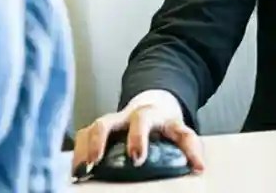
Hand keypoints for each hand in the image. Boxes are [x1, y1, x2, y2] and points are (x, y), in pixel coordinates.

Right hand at [70, 103, 205, 176]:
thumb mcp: (179, 129)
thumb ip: (189, 146)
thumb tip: (199, 168)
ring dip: (84, 150)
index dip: (138, 138)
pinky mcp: (97, 129)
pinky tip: (76, 172)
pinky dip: (77, 153)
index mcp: (148, 114)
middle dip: (100, 141)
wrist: (152, 103)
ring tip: (81, 171)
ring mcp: (109, 122)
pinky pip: (83, 137)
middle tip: (96, 162)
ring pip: (90, 129)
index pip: (142, 120)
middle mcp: (123, 116)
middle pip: (107, 122)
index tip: (137, 158)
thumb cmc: (164, 122)